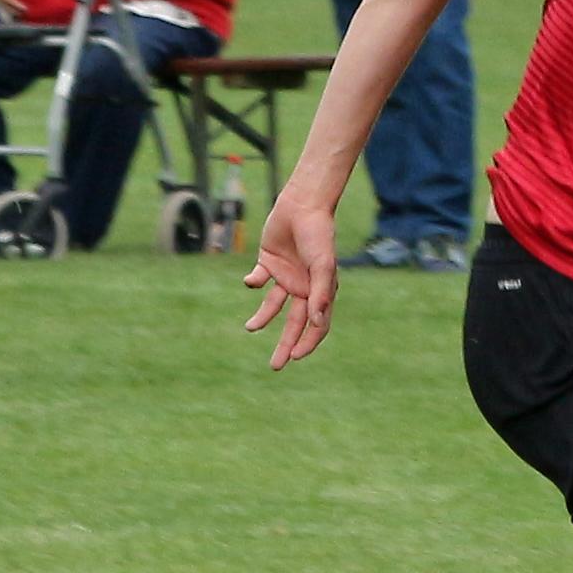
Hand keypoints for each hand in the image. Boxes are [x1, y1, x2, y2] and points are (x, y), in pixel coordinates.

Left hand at [242, 192, 339, 369]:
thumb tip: (317, 324)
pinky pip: (259, 279)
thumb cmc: (318, 235)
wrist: (301, 206)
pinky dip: (253, 282)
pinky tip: (253, 280)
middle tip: (276, 366)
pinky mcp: (268, 262)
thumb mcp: (323, 265)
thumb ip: (321, 293)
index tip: (294, 357)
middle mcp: (304, 287)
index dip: (307, 342)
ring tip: (250, 328)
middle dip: (285, 344)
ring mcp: (285, 276)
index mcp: (320, 291)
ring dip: (262, 319)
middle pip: (294, 323)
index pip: (317, 325)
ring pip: (273, 306)